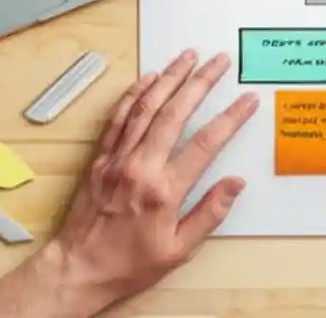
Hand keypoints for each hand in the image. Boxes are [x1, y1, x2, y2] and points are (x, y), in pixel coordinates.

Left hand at [44, 50, 258, 312]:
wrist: (77, 268)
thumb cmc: (129, 263)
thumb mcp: (179, 250)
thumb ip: (210, 213)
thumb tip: (235, 183)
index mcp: (164, 191)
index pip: (206, 144)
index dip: (230, 118)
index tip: (247, 101)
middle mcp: (140, 167)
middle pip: (175, 113)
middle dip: (200, 83)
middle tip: (218, 61)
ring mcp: (117, 159)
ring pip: (146, 108)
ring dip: (169, 79)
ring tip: (188, 57)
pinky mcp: (100, 158)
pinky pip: (119, 118)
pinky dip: (134, 94)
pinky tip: (149, 79)